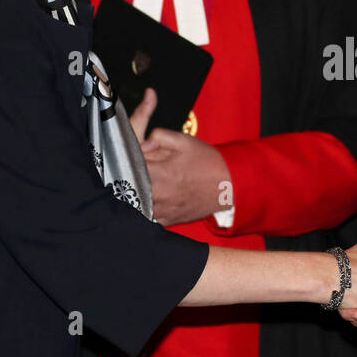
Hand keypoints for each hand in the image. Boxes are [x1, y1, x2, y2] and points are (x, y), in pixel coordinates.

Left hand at [130, 89, 231, 225]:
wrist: (229, 188)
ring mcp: (160, 210)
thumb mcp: (185, 141)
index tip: (135, 154)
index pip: (127, 165)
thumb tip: (142, 143)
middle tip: (140, 168)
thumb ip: (158, 136)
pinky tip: (152, 198)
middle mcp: (156, 195)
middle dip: (130, 174)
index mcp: (159, 174)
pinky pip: (146, 216)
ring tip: (146, 182)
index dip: (128, 157)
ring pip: (135, 202)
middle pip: (128, 185)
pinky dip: (145, 207)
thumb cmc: (208, 163)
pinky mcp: (165, 221)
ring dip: (135, 191)